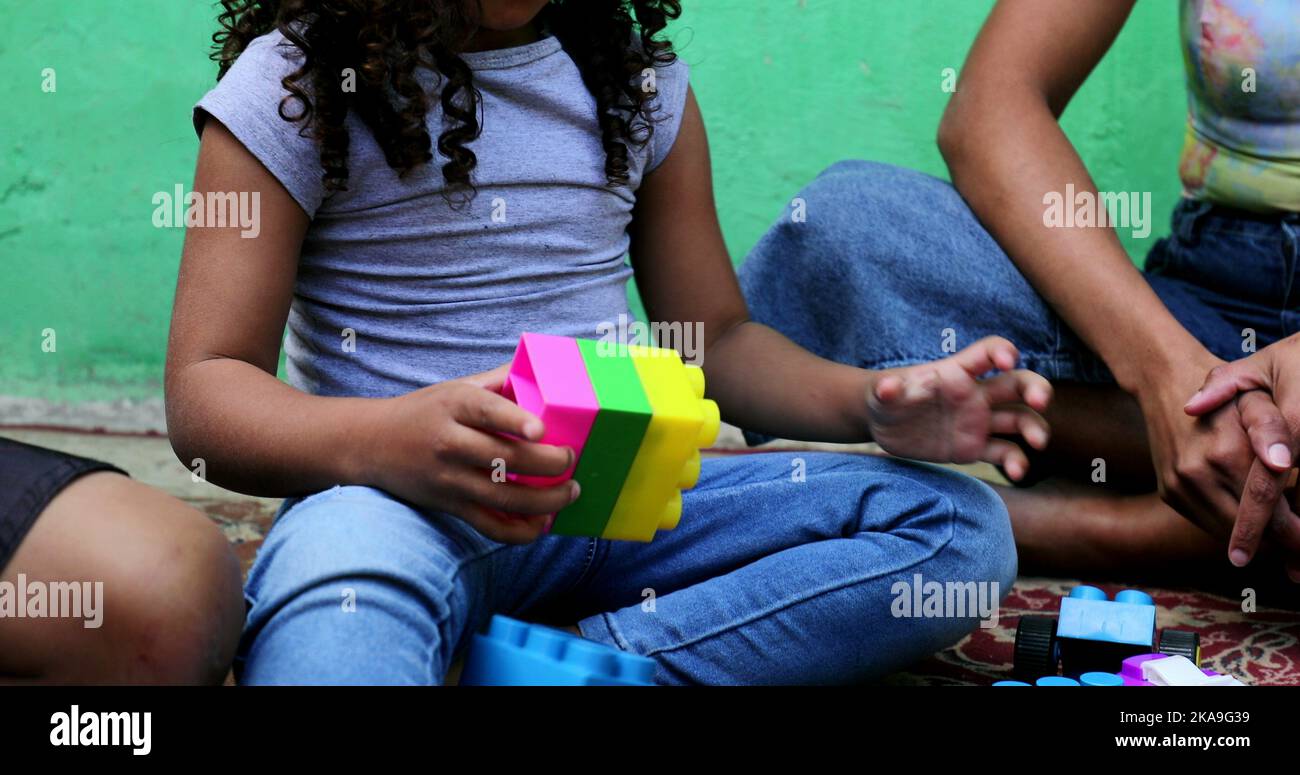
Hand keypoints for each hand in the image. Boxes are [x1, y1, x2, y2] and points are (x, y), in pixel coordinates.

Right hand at [362, 364, 579, 543]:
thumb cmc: (425, 411)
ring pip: (504, 497)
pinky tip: (541, 523)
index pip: (487, 412)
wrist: (372, 443)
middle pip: (505, 459)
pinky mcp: (450, 506)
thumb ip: (498, 381)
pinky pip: (490, 526)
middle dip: (548, 464)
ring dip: (545, 501)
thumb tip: (542, 368)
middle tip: (571, 459)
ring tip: (570, 492)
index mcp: (455, 405)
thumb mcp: (456, 387)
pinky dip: (519, 532)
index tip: (541, 430)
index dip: (515, 421)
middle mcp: (450, 443)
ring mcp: (450, 479)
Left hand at [865, 336, 1051, 478]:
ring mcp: (978, 422)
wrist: (882, 424)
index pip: (987, 352)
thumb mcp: (881, 392)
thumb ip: (888, 389)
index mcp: (956, 372)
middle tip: (1041, 401)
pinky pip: (1003, 452)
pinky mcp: (975, 447)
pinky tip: (1017, 474)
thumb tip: (887, 387)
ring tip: (1037, 444)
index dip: (1001, 351)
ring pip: (1019, 419)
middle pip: (1017, 383)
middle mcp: (975, 394)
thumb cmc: (885, 397)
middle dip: (1036, 387)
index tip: (1007, 360)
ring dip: (1034, 428)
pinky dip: (1015, 462)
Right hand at [1184, 336, 1299, 572]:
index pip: (1269, 511)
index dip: (1294, 534)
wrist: (1166, 382)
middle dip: (1279, 543)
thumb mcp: (1259, 401)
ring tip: (1282, 539)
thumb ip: (1275, 431)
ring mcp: (1178, 484)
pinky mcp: (1169, 492)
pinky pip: (1206, 522)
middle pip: (1249, 529)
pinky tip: (1250, 520)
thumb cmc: (1229, 392)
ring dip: (1256, 540)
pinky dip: (1231, 526)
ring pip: (1225, 532)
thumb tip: (1284, 464)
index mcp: (1227, 452)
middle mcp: (1197, 472)